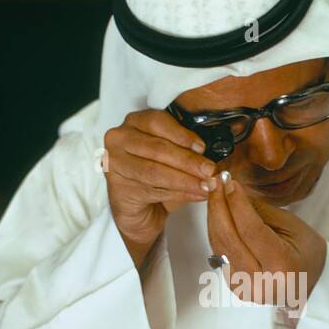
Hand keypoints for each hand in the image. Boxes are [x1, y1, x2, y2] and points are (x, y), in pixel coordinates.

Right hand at [102, 109, 217, 266]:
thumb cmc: (157, 176)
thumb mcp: (172, 157)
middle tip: (209, 171)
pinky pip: (152, 190)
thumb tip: (214, 157)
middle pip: (157, 148)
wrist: (138, 207)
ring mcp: (114, 162)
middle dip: (188, 161)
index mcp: (134, 122)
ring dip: (185, 180)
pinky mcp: (117, 187)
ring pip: (155, 171)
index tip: (202, 148)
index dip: (182, 135)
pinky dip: (178, 194)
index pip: (157, 122)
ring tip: (206, 186)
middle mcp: (119, 138)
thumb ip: (187, 151)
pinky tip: (195, 195)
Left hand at [205, 172, 326, 306]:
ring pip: (219, 245)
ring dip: (213, 216)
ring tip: (213, 192)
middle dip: (218, 206)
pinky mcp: (234, 286)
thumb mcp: (292, 227)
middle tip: (215, 182)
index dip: (236, 203)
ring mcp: (244, 288)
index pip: (251, 230)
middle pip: (229, 238)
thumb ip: (260, 211)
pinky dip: (216, 230)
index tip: (229, 182)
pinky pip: (219, 253)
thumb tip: (233, 191)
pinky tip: (217, 212)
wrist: (310, 284)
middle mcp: (260, 282)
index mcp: (281, 266)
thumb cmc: (307, 253)